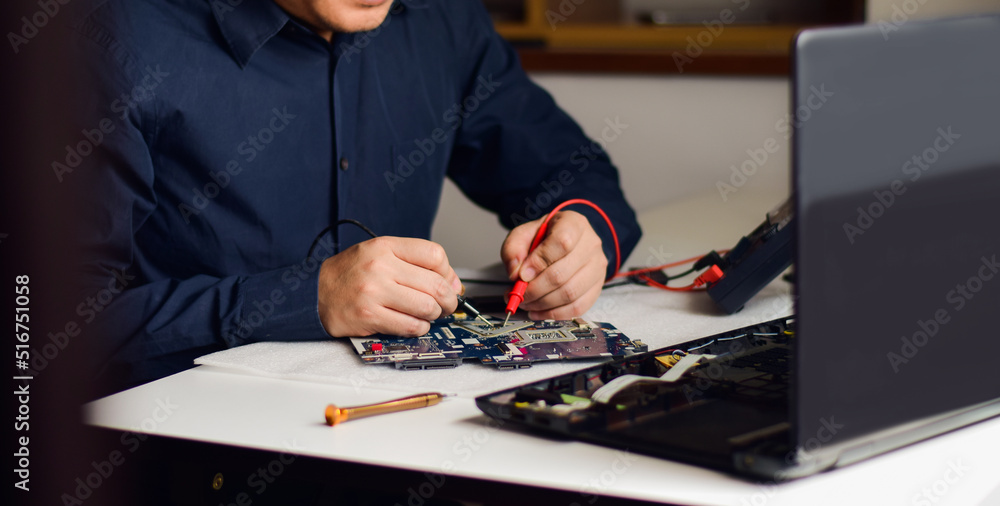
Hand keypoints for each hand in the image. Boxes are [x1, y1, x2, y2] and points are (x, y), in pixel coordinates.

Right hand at [318, 237, 460, 336]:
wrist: (314, 293)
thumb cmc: (350, 275)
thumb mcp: (379, 254)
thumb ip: (413, 262)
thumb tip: (453, 283)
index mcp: (385, 247)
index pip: (434, 255)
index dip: (448, 272)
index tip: (449, 283)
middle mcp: (380, 266)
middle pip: (436, 285)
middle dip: (448, 300)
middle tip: (446, 306)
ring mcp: (374, 292)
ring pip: (427, 308)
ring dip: (433, 316)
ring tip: (427, 315)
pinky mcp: (370, 316)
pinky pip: (410, 326)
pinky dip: (419, 328)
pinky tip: (413, 324)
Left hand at [500, 211, 607, 318]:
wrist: (570, 240)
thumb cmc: (547, 237)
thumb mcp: (525, 233)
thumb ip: (514, 248)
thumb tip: (515, 273)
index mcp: (574, 224)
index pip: (561, 242)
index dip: (539, 262)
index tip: (521, 274)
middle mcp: (591, 245)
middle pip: (563, 274)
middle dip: (535, 289)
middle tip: (518, 294)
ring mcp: (597, 267)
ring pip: (570, 294)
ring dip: (542, 304)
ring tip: (526, 302)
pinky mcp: (597, 287)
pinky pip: (578, 307)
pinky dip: (554, 314)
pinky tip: (538, 311)